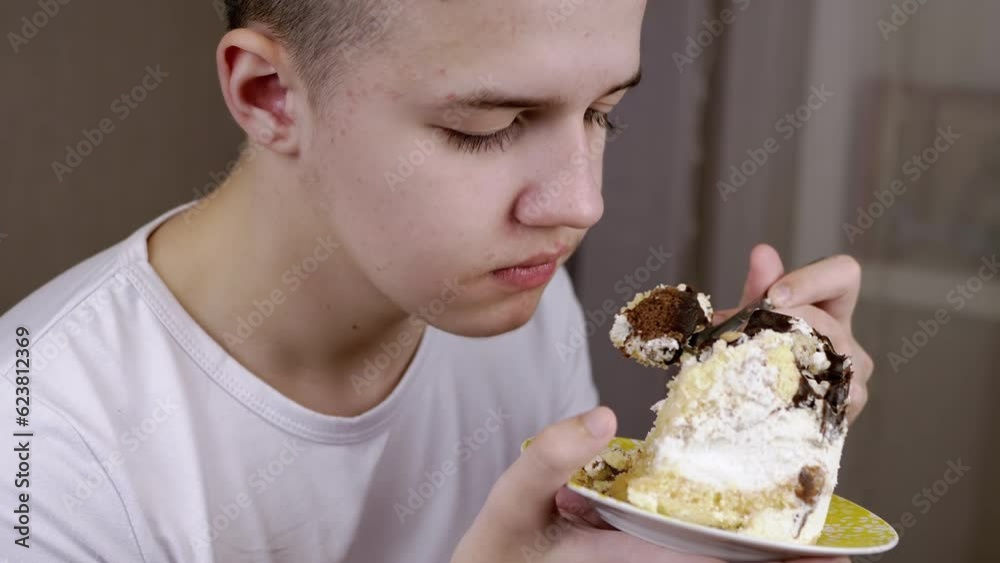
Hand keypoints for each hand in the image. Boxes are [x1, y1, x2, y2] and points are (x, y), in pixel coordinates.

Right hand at [451, 406, 849, 562]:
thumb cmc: (495, 557)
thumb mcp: (511, 504)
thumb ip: (552, 459)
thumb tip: (607, 416)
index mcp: (627, 557)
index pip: (712, 557)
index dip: (774, 557)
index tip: (830, 553)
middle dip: (781, 557)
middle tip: (839, 549)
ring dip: (755, 553)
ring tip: (810, 544)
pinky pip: (686, 557)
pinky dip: (721, 548)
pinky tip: (742, 535)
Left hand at [716, 244, 873, 423]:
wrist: (753, 411)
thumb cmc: (755, 355)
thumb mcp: (751, 318)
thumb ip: (758, 289)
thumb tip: (762, 252)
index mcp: (829, 307)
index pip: (842, 274)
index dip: (812, 281)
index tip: (774, 297)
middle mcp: (847, 340)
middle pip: (831, 323)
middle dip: (788, 327)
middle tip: (748, 336)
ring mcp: (852, 377)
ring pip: (835, 362)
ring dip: (791, 363)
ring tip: (753, 368)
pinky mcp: (844, 410)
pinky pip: (830, 399)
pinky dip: (799, 395)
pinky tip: (775, 398)